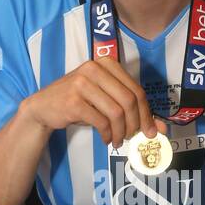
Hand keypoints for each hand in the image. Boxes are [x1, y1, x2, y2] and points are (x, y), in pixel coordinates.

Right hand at [21, 56, 167, 148]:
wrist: (43, 107)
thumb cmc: (79, 103)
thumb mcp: (106, 101)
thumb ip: (132, 110)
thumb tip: (160, 129)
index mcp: (107, 63)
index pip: (136, 90)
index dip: (147, 113)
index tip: (151, 132)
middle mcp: (95, 68)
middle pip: (129, 100)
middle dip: (136, 124)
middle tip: (134, 138)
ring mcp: (82, 83)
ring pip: (116, 112)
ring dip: (121, 132)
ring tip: (118, 141)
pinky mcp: (73, 100)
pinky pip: (101, 121)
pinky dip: (108, 134)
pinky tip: (106, 139)